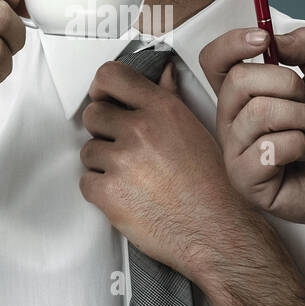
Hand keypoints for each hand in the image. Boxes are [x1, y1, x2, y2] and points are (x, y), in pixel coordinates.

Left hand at [79, 57, 259, 277]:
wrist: (217, 231)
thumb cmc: (214, 186)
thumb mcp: (197, 130)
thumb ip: (171, 98)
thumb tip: (163, 73)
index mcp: (162, 109)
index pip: (110, 76)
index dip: (101, 89)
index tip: (104, 100)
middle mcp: (140, 130)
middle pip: (92, 114)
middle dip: (103, 131)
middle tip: (125, 150)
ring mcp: (122, 161)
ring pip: (88, 151)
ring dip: (103, 164)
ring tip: (134, 179)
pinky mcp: (108, 193)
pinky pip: (86, 182)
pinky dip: (101, 192)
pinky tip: (128, 197)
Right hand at [199, 26, 304, 229]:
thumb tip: (276, 40)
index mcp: (242, 93)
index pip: (214, 59)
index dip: (232, 44)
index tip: (264, 40)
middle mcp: (230, 120)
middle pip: (239, 80)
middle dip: (289, 84)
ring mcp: (234, 151)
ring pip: (259, 113)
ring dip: (304, 117)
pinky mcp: (245, 179)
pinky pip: (269, 148)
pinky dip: (300, 146)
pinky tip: (304, 155)